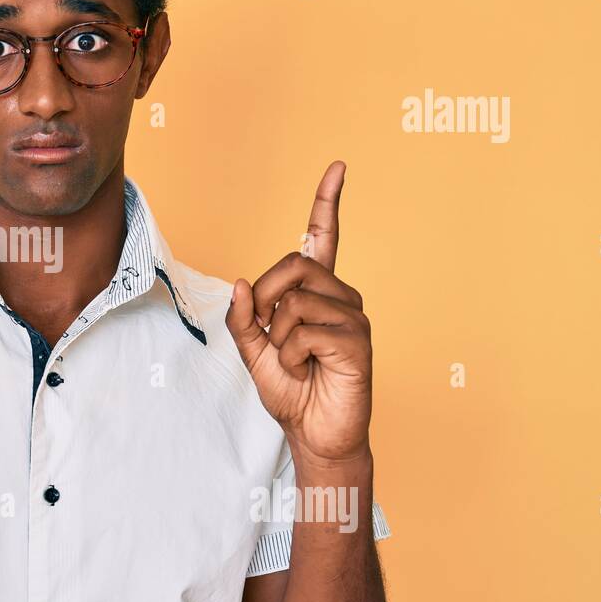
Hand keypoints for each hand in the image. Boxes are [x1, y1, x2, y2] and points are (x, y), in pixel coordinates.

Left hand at [224, 161, 371, 463]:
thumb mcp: (253, 351)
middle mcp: (340, 297)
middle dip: (265, 299)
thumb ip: (244, 318)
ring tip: (294, 361)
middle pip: (293, 265)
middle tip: (267, 332)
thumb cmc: (291, 391)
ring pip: (295, 301)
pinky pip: (305, 331)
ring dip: (278, 337)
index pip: (323, 238)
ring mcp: (353, 318)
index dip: (327, 202)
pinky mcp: (357, 343)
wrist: (314, 434)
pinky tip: (304, 370)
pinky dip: (290, 355)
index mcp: (317, 293)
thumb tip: (243, 282)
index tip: (337, 167)